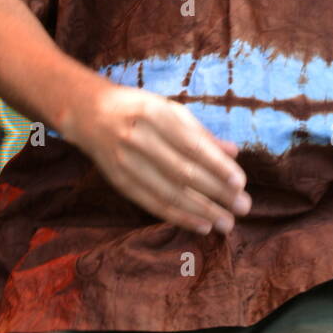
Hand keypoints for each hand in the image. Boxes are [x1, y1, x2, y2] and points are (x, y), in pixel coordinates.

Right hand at [67, 80, 251, 235]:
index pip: (192, 145)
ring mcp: (126, 162)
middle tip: (243, 207)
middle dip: (216, 193)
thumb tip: (234, 153)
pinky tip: (201, 224)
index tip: (241, 182)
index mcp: (155, 114)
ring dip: (202, 211)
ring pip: (169, 193)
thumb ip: (201, 132)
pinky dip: (179, 217)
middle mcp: (139, 138)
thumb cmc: (138, 108)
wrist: (89, 113)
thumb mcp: (169, 109)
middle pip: (183, 172)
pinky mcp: (119, 181)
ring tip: (227, 223)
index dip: (217, 166)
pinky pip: (152, 204)